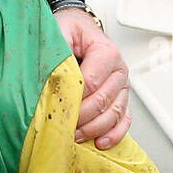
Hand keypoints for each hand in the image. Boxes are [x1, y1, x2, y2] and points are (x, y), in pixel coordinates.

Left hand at [53, 9, 129, 147]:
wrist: (79, 29)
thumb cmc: (70, 30)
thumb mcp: (60, 30)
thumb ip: (56, 48)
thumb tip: (48, 72)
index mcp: (106, 52)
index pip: (91, 81)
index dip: (73, 98)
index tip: (56, 108)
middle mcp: (119, 70)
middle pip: (102, 100)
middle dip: (81, 117)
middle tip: (61, 125)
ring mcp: (122, 86)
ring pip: (114, 113)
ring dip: (94, 129)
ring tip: (74, 136)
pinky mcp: (121, 98)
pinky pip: (124, 119)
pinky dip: (114, 134)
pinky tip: (101, 143)